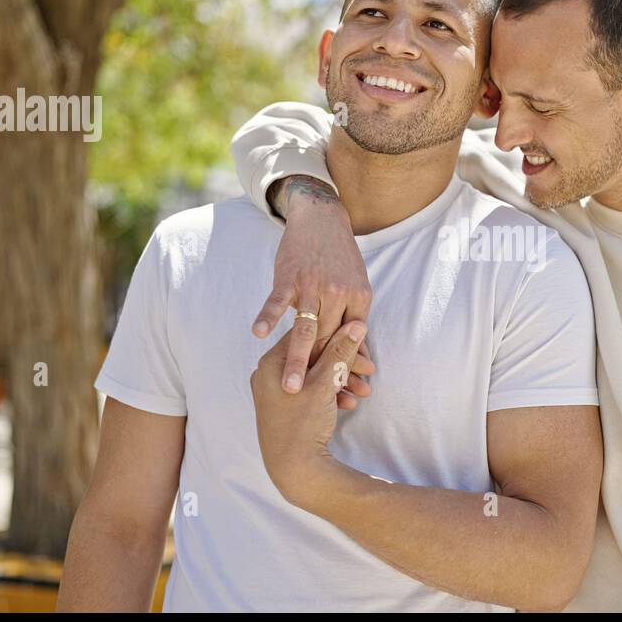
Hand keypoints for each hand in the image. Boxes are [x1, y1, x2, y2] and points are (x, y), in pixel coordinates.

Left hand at [251, 320, 368, 505]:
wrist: (294, 470)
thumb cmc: (304, 424)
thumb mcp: (325, 383)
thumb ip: (340, 351)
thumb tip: (356, 324)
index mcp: (272, 363)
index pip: (307, 335)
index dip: (337, 335)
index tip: (360, 341)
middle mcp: (269, 374)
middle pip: (312, 356)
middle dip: (344, 363)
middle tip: (370, 368)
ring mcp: (276, 392)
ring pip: (315, 376)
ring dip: (342, 380)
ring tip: (365, 390)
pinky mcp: (285, 408)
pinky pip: (310, 392)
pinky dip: (331, 394)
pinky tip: (351, 403)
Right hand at [253, 177, 372, 395]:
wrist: (323, 218)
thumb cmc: (341, 258)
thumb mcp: (357, 288)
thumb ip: (355, 321)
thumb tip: (361, 357)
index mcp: (359, 299)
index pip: (350, 342)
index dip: (343, 370)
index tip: (339, 396)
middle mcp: (338, 295)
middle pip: (328, 343)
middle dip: (320, 376)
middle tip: (313, 403)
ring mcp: (313, 286)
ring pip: (306, 329)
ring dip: (297, 360)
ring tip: (289, 386)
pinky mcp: (289, 277)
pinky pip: (278, 301)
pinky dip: (269, 316)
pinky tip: (260, 334)